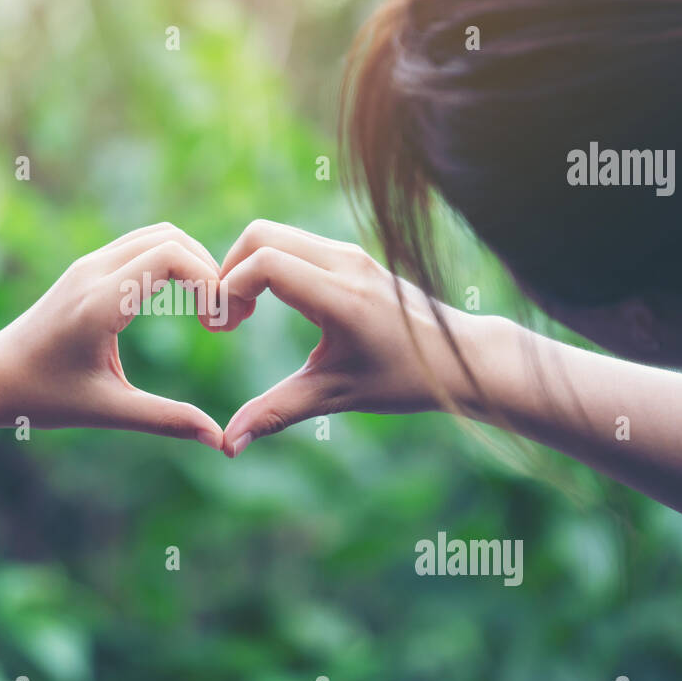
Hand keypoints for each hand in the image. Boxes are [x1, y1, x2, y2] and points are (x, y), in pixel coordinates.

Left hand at [0, 223, 224, 448]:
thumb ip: (166, 419)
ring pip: (159, 235)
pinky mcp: (88, 268)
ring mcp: (89, 264)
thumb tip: (219, 439)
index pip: (171, 257)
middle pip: (172, 239)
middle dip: (209, 271)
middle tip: (223, 320)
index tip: (221, 324)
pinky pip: (142, 246)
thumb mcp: (108, 411)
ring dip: (192, 264)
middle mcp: (94, 272)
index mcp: (99, 302)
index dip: (210, 282)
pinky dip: (172, 263)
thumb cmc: (44, 397)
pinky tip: (182, 303)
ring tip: (207, 311)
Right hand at [214, 220, 486, 456]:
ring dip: (247, 268)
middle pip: (260, 236)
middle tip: (227, 320)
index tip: (222, 329)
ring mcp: (349, 252)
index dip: (229, 290)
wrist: (459, 356)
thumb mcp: (335, 396)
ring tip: (243, 315)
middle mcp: (345, 262)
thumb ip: (277, 413)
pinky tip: (268, 305)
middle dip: (229, 272)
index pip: (264, 264)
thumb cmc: (403, 379)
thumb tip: (228, 445)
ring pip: (275, 235)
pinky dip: (268, 265)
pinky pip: (293, 243)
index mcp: (341, 296)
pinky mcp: (350, 254)